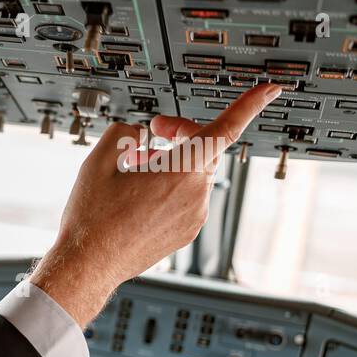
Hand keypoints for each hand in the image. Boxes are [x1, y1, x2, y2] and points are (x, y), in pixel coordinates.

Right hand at [29, 82, 282, 327]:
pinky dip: (170, 187)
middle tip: (153, 132)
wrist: (88, 265)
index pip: (225, 128)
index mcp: (179, 171)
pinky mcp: (187, 231)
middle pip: (204, 147)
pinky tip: (140, 195)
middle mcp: (194, 194)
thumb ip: (122, 133)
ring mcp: (194, 216)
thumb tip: (136, 132)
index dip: (248, 105)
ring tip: (135, 170)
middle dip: (181, 134)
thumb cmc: (92, 221)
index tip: (268, 91)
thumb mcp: (96, 163)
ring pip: (194, 174)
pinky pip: (188, 198)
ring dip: (171, 163)